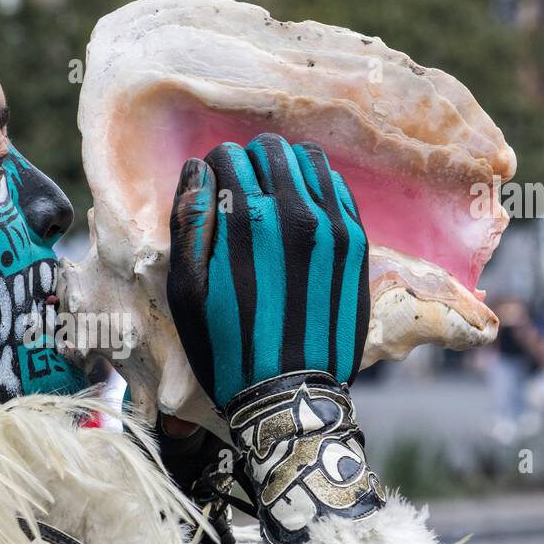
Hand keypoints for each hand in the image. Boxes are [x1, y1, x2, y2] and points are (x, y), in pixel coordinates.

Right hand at [166, 135, 379, 543]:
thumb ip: (189, 222)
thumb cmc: (226, 346)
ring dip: (284, 170)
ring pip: (307, 160)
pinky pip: (337, 188)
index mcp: (244, 221)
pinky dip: (315, 188)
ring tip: (272, 197)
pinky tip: (301, 213)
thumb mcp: (187, 291)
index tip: (211, 193)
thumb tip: (196, 169)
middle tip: (241, 192)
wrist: (289, 393)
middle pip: (269, 150)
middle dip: (248, 163)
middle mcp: (293, 212)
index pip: (225, 157)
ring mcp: (332, 225)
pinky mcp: (356, 241)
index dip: (211, 172)